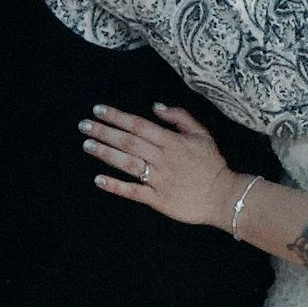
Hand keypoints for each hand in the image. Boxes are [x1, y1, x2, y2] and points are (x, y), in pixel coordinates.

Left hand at [82, 102, 235, 227]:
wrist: (223, 196)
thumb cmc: (211, 164)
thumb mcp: (202, 134)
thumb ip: (179, 117)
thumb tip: (155, 107)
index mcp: (171, 141)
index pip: (138, 125)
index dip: (117, 116)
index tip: (98, 110)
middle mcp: (162, 158)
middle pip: (128, 142)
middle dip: (105, 132)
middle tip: (84, 125)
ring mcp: (159, 179)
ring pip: (128, 163)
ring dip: (106, 153)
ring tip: (87, 145)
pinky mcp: (158, 199)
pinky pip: (133, 191)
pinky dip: (116, 186)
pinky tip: (99, 179)